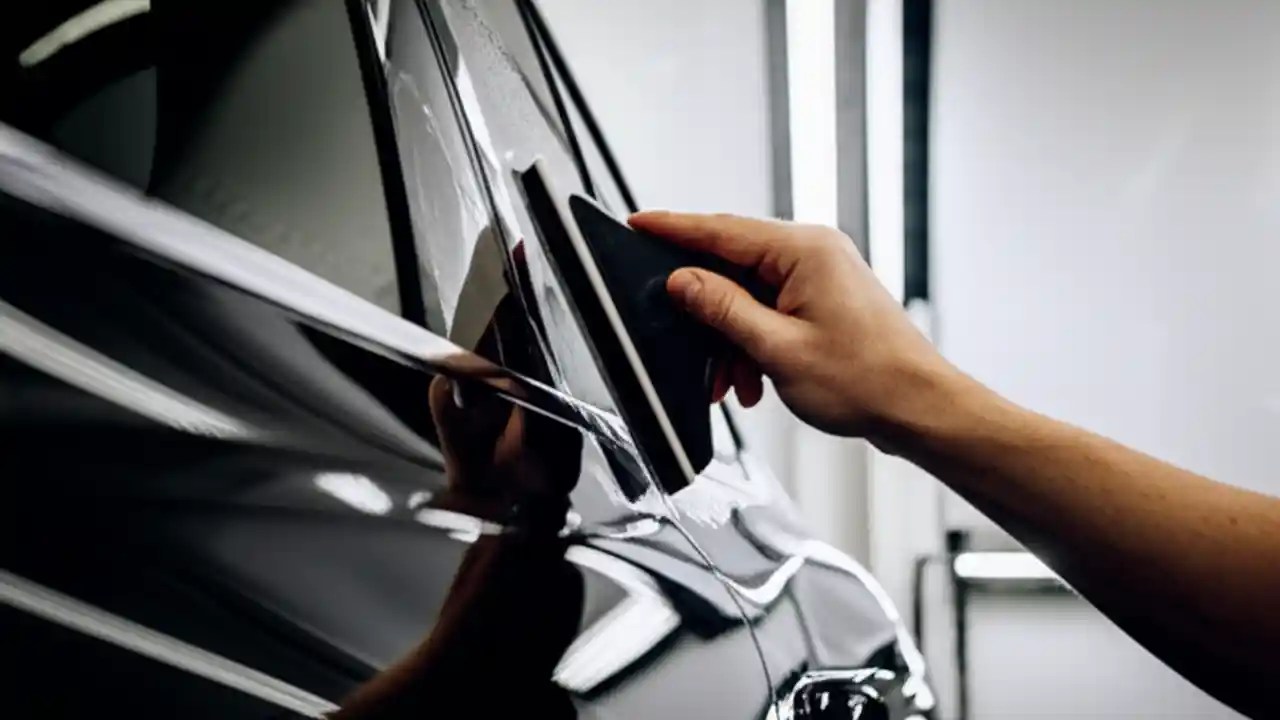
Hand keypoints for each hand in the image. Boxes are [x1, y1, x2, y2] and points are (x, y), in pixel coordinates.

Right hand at [629, 211, 965, 440]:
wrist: (918, 408)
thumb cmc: (867, 380)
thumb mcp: (777, 348)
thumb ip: (723, 309)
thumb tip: (681, 280)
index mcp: (804, 250)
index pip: (721, 229)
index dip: (673, 229)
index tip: (637, 223)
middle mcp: (813, 252)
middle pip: (732, 265)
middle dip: (705, 312)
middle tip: (682, 343)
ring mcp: (820, 275)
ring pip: (748, 294)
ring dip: (730, 338)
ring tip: (728, 382)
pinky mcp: (823, 299)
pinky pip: (770, 310)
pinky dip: (752, 343)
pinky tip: (750, 380)